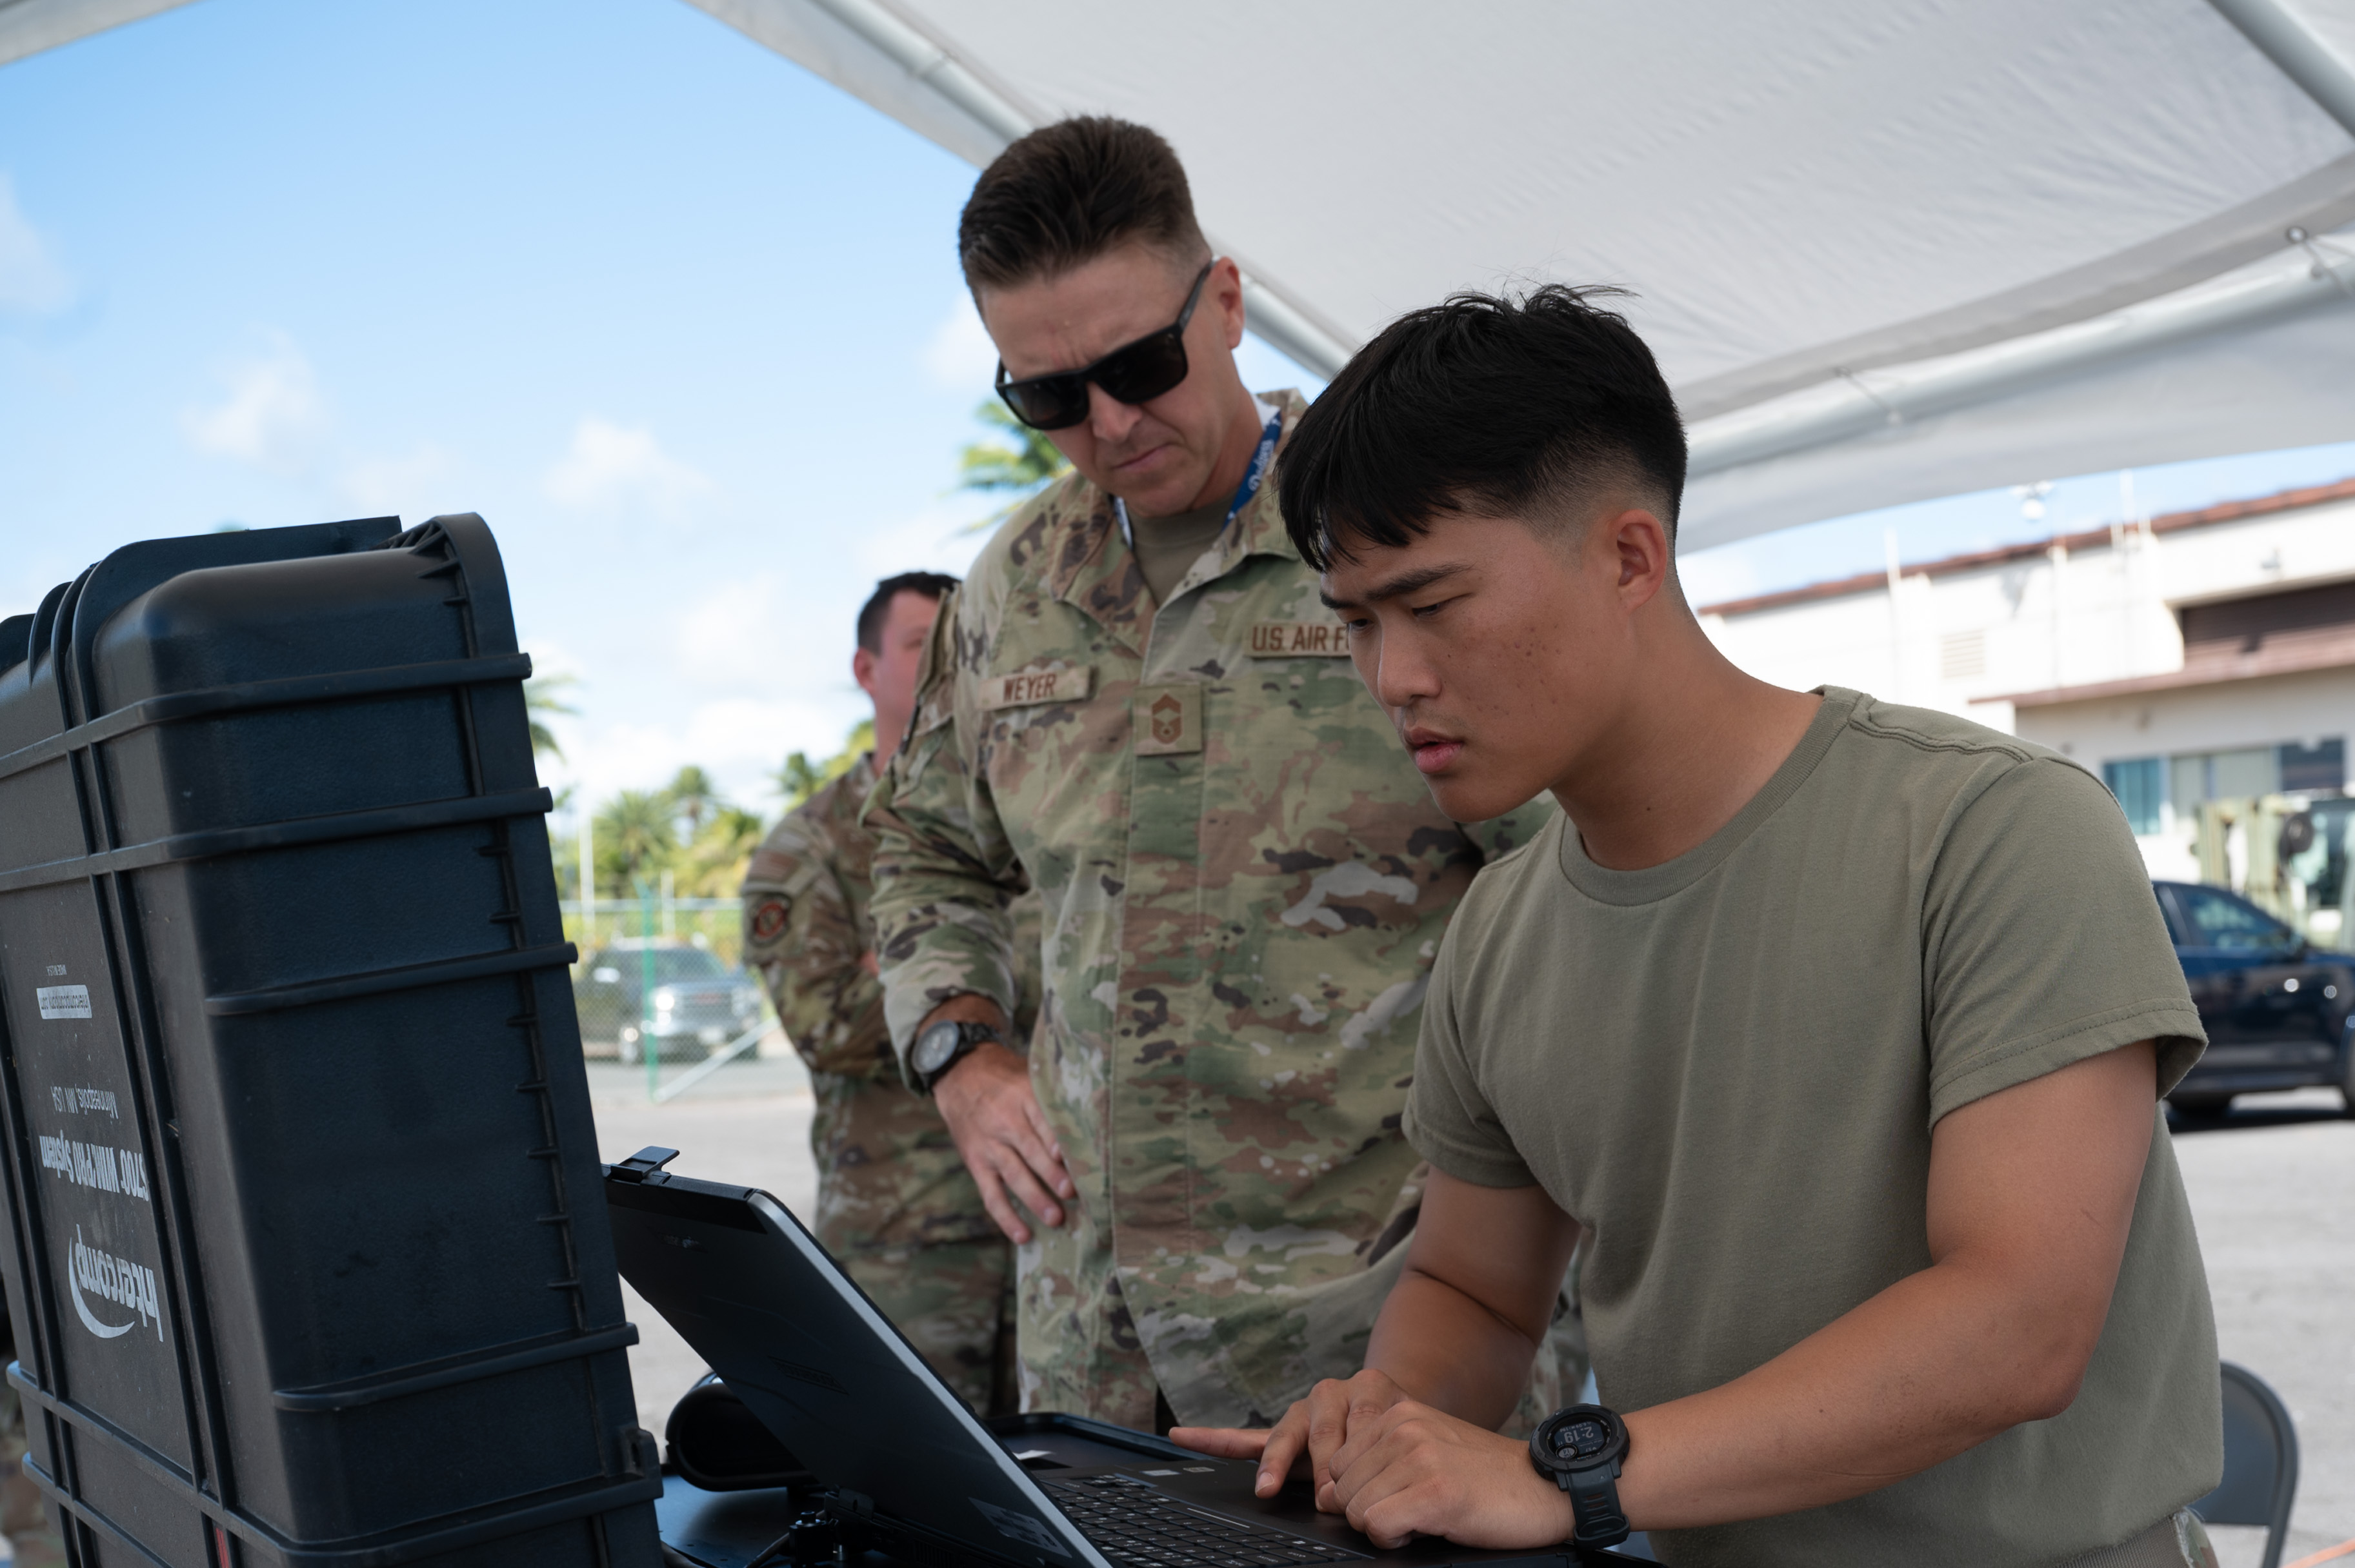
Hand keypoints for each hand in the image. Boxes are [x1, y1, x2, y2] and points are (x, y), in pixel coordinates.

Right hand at [930, 1030, 1074, 1244]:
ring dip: (1034, 1198)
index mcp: (1022, 1096)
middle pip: (1030, 1150)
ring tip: (1055, 1218)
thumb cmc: (1006, 1079)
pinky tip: (1022, 1235)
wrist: (959, 1076)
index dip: (1055, 1138)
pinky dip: (1006, 1216)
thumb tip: (1094, 1122)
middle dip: (1051, 1173)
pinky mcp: (976, 1163)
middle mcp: (1005, 1121)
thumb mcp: (1029, 1077)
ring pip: (1013, 1174)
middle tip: (1072, 1192)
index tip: (1069, 1155)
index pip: (1042, 1119)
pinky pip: (990, 1194)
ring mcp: (989, 1145)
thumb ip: (1054, 1098)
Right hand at [1170, 1369, 1413, 1511]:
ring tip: (1269, 1486)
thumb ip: (1402, 1451)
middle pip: (1319, 1430)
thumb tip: (1397, 1487)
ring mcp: (1303, 1413)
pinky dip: (1214, 1439)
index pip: (1359, 1421)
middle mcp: (1332, 1395)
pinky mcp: (1281, 1432)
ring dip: (1277, 1464)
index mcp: (1369, 1390)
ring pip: (1284, 1437)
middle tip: (1326, 1495)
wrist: (1408, 1423)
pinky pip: (1244, 1436)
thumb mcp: (1416, 1437)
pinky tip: (1181, 1435)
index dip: (1354, 1456)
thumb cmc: (1413, 1438)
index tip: (1348, 1486)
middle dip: (1323, 1466)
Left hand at [1324, 1400, 1575, 1550]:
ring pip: (1356, 1510)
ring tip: (1423, 1519)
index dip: (1360, 1494)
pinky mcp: (1435, 1492)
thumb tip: (1325, 1493)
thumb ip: (1380, 1460)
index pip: (1338, 1465)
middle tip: (1411, 1514)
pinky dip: (1394, 1539)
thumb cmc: (1486, 1476)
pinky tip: (1425, 1529)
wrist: (1544, 1486)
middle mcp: (1404, 1428)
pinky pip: (1378, 1527)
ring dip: (1384, 1528)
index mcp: (1398, 1414)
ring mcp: (1419, 1458)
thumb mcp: (1428, 1450)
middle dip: (1369, 1514)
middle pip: (1342, 1490)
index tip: (1396, 1499)